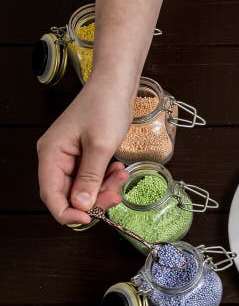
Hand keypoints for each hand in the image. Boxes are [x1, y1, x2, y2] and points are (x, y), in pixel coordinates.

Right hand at [36, 79, 131, 224]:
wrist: (116, 86)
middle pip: (68, 194)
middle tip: (114, 197)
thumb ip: (90, 178)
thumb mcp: (101, 146)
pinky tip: (119, 171)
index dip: (67, 212)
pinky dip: (107, 179)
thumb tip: (81, 204)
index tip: (88, 219)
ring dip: (104, 188)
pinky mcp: (85, 155)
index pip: (51, 194)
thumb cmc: (105, 107)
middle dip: (93, 199)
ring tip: (120, 177)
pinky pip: (93, 177)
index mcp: (52, 154)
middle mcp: (57, 157)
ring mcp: (71, 157)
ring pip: (84, 188)